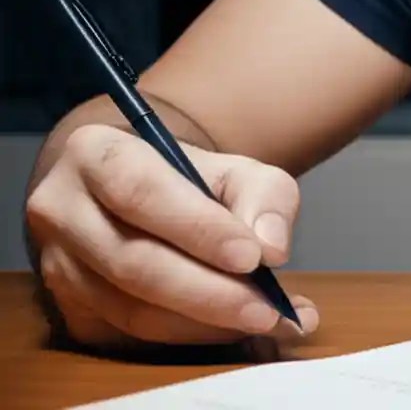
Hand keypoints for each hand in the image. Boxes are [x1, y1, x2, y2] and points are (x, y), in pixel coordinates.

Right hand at [25, 124, 319, 350]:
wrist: (141, 195)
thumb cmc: (191, 179)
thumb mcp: (237, 168)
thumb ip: (265, 197)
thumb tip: (272, 248)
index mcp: (95, 153)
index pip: (142, 193)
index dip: (198, 229)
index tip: (252, 257)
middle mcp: (62, 209)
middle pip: (134, 262)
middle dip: (209, 292)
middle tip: (269, 309)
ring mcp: (58, 266)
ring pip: (132, 310)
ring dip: (206, 324)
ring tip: (269, 321)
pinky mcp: (72, 310)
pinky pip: (132, 336)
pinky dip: (193, 337)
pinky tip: (237, 330)